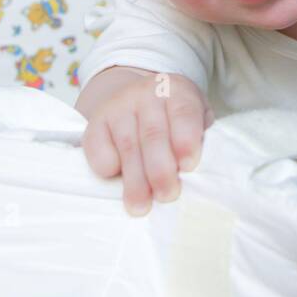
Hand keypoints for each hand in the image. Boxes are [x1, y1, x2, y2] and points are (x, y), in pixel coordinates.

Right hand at [81, 69, 213, 216]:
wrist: (134, 95)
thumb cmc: (174, 117)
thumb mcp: (196, 117)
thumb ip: (201, 137)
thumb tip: (197, 172)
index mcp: (178, 91)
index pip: (184, 114)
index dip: (186, 141)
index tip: (188, 167)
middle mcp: (146, 94)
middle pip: (153, 134)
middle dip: (160, 170)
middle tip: (167, 196)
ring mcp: (118, 106)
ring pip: (127, 145)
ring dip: (134, 180)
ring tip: (141, 206)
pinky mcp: (95, 121)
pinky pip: (97, 147)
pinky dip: (106, 167)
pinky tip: (116, 179)